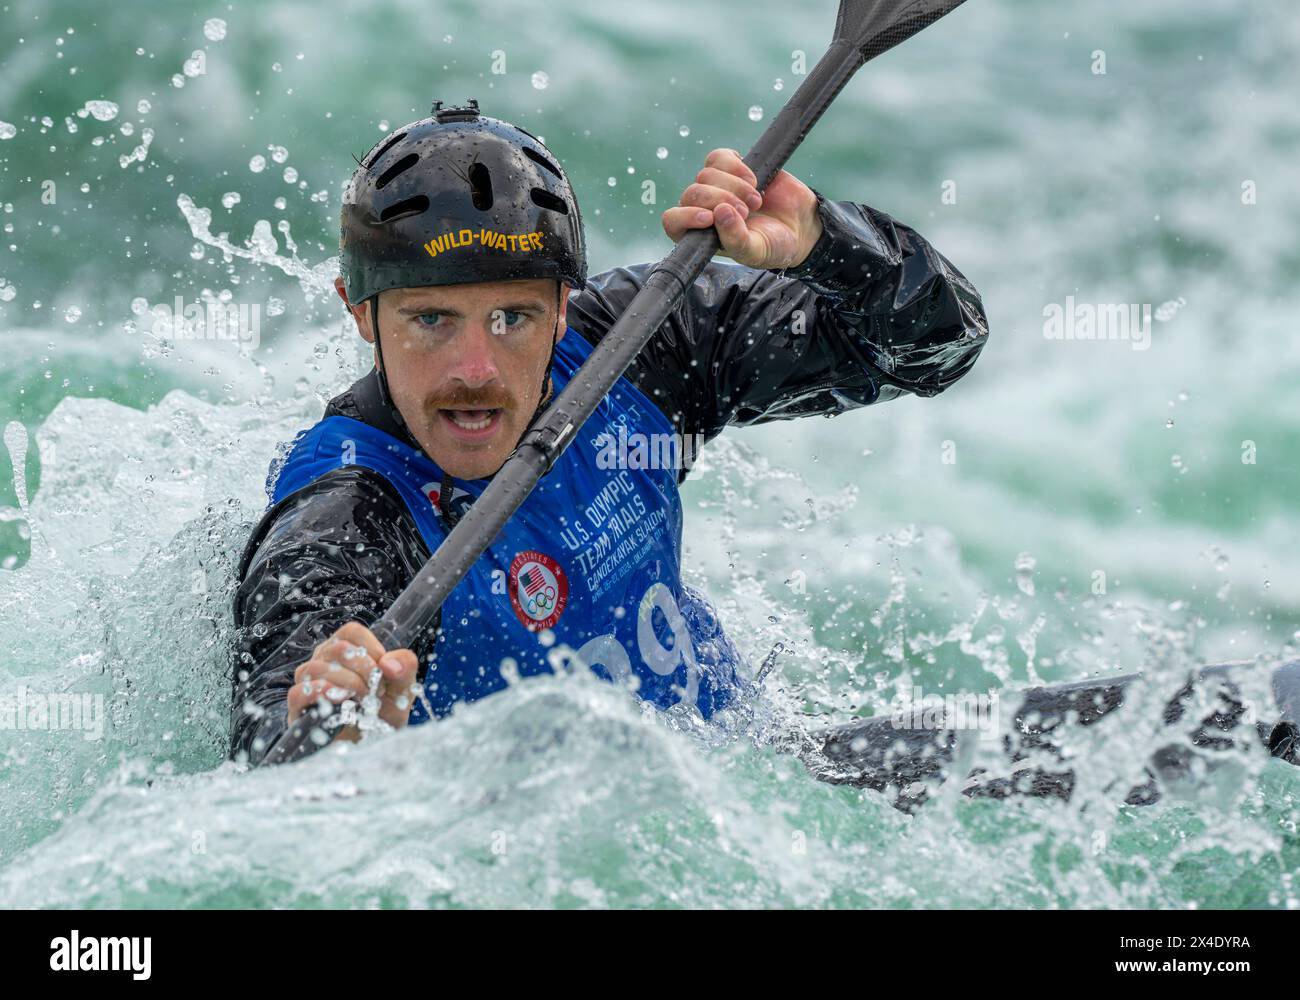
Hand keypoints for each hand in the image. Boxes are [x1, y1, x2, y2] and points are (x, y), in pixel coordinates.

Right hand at [287, 622, 419, 742]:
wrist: (371, 748)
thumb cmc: (383, 715)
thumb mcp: (402, 692)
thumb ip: (404, 671)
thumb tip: (390, 663)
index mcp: (346, 651)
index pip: (351, 632)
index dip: (371, 648)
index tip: (384, 671)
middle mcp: (323, 662)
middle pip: (337, 648)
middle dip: (364, 670)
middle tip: (377, 692)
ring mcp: (307, 684)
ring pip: (317, 668)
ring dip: (348, 683)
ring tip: (363, 702)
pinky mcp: (298, 710)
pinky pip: (298, 692)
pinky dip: (321, 694)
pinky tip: (341, 702)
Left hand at [662, 147, 823, 269]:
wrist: (801, 225)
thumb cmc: (774, 246)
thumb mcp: (756, 252)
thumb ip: (736, 240)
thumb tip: (719, 214)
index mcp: (701, 235)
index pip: (673, 221)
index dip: (686, 216)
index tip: (710, 218)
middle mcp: (704, 209)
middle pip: (692, 194)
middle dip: (720, 200)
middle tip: (747, 212)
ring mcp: (716, 186)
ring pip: (706, 174)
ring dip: (734, 187)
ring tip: (756, 201)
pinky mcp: (732, 167)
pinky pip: (719, 157)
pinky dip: (736, 167)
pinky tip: (753, 180)